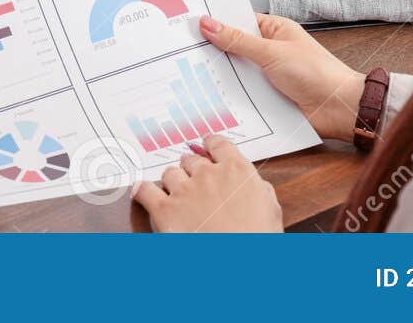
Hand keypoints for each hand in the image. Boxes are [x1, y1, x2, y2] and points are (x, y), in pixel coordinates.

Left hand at [133, 135, 282, 231]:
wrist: (240, 268)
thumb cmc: (258, 242)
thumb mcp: (271, 211)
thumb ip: (260, 190)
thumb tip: (254, 184)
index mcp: (237, 171)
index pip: (218, 143)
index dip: (210, 144)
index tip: (206, 146)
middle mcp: (208, 174)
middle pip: (191, 159)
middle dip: (192, 170)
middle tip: (194, 183)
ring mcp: (184, 190)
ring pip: (169, 173)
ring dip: (172, 183)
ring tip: (176, 196)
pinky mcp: (165, 210)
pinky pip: (145, 191)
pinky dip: (143, 191)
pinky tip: (142, 192)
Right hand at [199, 13, 366, 140]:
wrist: (340, 110)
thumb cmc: (317, 73)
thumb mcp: (272, 52)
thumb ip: (238, 40)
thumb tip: (209, 24)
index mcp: (274, 31)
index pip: (238, 22)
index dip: (216, 23)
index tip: (189, 24)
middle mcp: (270, 51)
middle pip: (234, 49)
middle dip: (213, 52)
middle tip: (182, 51)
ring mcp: (267, 76)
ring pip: (236, 73)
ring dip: (222, 77)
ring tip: (188, 74)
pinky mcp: (267, 98)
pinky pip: (243, 95)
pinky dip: (230, 96)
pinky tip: (210, 97)